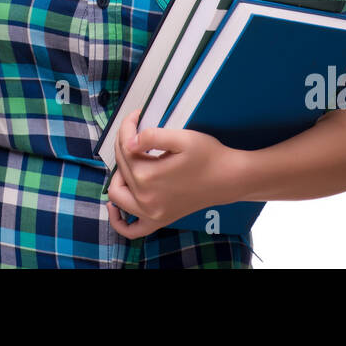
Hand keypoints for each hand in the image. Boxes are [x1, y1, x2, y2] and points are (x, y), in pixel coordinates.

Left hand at [105, 110, 242, 238]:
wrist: (229, 178)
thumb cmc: (208, 156)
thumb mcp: (182, 138)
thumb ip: (152, 137)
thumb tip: (128, 141)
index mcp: (148, 176)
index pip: (125, 147)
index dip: (127, 127)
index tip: (136, 115)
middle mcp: (145, 198)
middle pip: (120, 167)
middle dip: (123, 144)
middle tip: (135, 130)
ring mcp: (151, 213)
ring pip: (117, 195)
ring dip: (118, 176)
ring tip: (131, 160)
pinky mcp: (159, 220)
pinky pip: (131, 229)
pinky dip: (119, 220)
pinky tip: (116, 207)